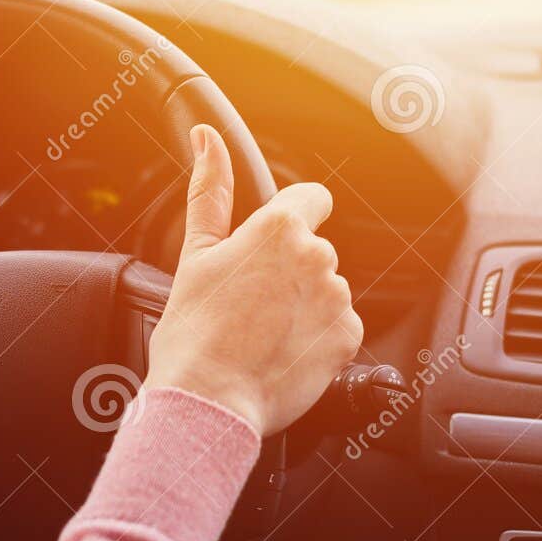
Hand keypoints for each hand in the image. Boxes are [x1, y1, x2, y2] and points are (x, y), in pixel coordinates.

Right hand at [143, 125, 363, 435]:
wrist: (208, 402)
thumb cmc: (193, 333)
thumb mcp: (196, 253)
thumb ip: (211, 190)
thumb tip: (208, 138)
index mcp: (280, 228)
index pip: (312, 198)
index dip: (291, 219)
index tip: (270, 249)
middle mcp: (318, 257)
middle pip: (314, 250)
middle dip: (290, 272)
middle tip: (250, 305)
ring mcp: (336, 299)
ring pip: (326, 290)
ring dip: (304, 306)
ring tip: (262, 334)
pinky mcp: (348, 337)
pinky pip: (339, 327)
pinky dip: (318, 339)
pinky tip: (283, 352)